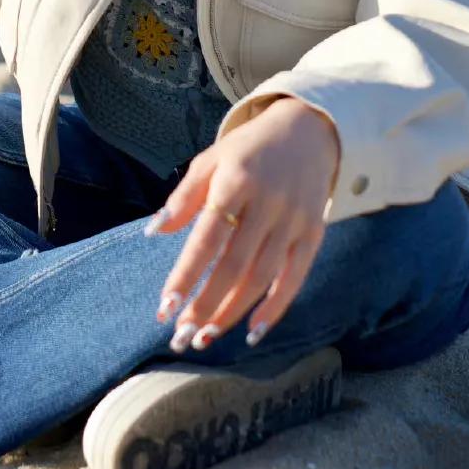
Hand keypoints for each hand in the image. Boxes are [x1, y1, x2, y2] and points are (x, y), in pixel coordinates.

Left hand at [145, 96, 339, 352]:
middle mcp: (267, 203)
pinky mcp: (314, 234)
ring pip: (261, 278)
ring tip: (205, 337)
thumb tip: (154, 233)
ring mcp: (294, 220)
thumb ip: (184, 197)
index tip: (165, 306)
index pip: (206, 238)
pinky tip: (252, 332)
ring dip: (232, 313)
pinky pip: (294, 279)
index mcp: (235, 181)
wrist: (306, 130)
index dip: (186, 275)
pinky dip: (275, 308)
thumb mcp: (211, 160)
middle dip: (205, 306)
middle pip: (233, 265)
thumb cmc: (248, 150)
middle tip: (181, 337)